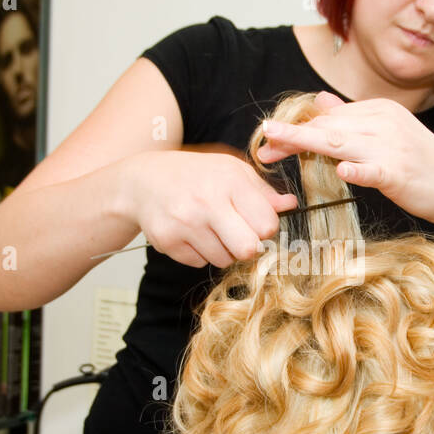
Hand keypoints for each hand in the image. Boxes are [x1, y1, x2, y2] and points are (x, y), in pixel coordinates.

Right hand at [125, 148, 298, 268]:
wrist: (143, 181)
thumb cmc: (195, 174)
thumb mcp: (231, 170)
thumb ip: (262, 191)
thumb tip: (290, 206)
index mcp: (229, 180)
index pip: (267, 224)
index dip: (265, 228)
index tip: (255, 222)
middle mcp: (206, 201)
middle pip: (248, 249)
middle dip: (248, 247)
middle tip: (238, 234)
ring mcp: (185, 223)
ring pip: (224, 260)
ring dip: (223, 250)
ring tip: (210, 229)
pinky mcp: (168, 241)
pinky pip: (200, 263)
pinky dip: (200, 253)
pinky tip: (191, 233)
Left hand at [255, 91, 433, 227]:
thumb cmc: (418, 164)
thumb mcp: (386, 133)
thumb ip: (352, 118)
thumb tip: (321, 101)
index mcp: (378, 111)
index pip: (329, 117)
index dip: (297, 128)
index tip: (269, 138)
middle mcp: (384, 123)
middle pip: (329, 127)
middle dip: (293, 135)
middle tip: (263, 141)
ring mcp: (393, 148)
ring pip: (342, 143)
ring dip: (308, 143)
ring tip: (280, 144)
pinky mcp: (401, 173)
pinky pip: (376, 170)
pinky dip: (360, 170)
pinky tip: (343, 170)